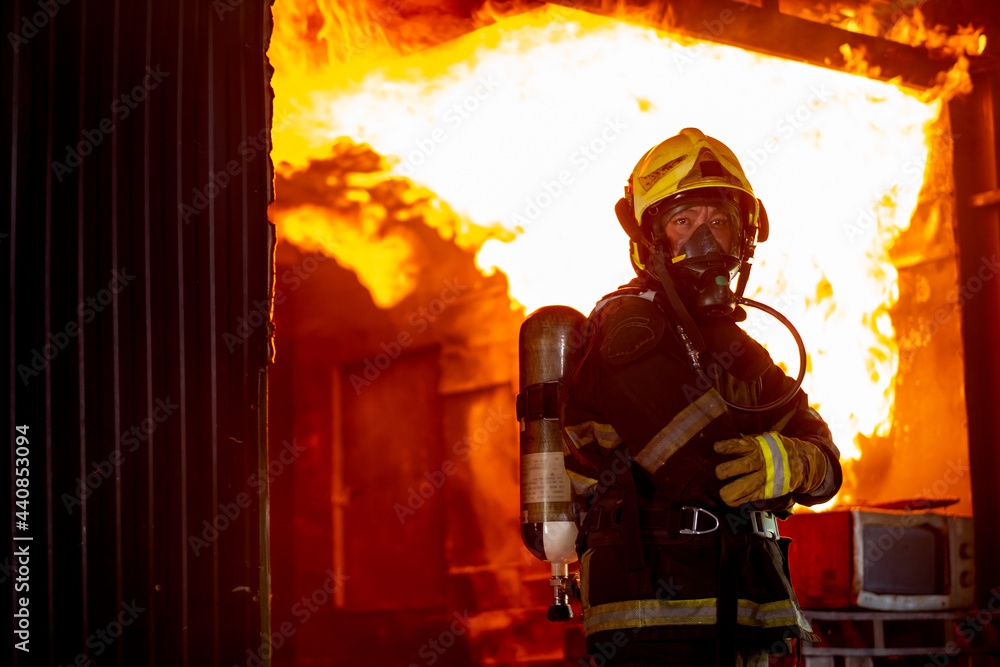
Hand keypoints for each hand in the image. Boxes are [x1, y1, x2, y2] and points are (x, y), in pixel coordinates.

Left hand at [713, 432, 827, 506]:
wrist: (801, 461)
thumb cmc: (774, 449)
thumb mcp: (763, 440)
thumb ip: (746, 443)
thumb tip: (722, 447)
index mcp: (756, 446)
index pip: (737, 445)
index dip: (725, 447)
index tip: (716, 449)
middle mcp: (760, 461)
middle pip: (737, 467)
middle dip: (724, 471)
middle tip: (719, 473)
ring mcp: (765, 477)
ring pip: (743, 487)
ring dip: (729, 492)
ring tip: (722, 493)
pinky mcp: (768, 490)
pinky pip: (750, 498)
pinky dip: (738, 500)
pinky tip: (731, 500)